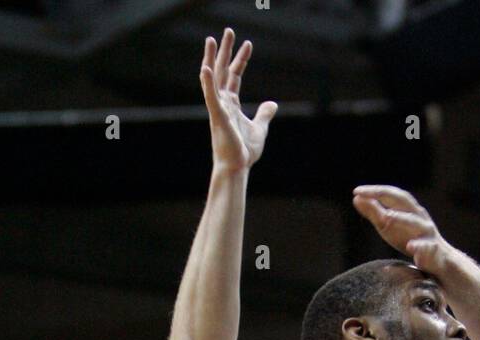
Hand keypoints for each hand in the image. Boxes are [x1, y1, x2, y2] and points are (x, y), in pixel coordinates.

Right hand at [200, 29, 276, 173]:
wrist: (237, 168)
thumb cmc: (244, 152)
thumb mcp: (260, 129)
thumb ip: (264, 115)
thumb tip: (272, 104)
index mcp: (231, 104)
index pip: (235, 76)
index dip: (241, 60)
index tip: (248, 44)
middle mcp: (223, 103)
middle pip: (223, 71)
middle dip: (225, 50)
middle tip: (228, 31)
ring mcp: (218, 108)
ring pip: (213, 78)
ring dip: (212, 58)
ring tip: (211, 39)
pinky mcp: (217, 117)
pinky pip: (211, 97)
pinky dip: (208, 82)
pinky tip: (206, 67)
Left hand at [352, 184, 448, 274]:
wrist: (439, 261)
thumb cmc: (410, 239)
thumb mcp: (390, 226)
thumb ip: (375, 213)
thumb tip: (356, 198)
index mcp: (408, 209)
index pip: (391, 195)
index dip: (375, 191)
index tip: (356, 191)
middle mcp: (418, 216)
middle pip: (404, 201)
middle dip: (385, 196)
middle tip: (367, 196)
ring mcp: (427, 232)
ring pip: (416, 223)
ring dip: (402, 219)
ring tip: (387, 218)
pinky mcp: (433, 250)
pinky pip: (426, 247)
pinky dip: (419, 247)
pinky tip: (410, 248)